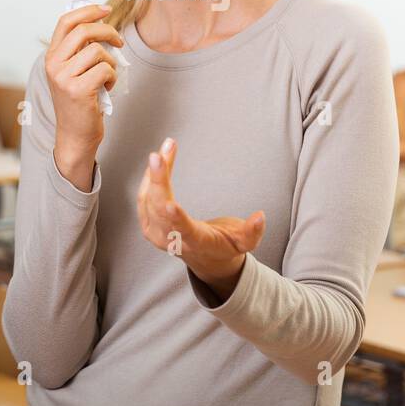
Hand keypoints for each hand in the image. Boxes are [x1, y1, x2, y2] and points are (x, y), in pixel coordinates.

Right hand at [46, 4, 122, 186]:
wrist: (75, 136)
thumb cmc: (80, 102)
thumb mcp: (74, 72)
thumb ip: (81, 50)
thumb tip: (101, 23)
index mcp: (51, 57)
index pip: (66, 21)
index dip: (88, 11)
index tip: (106, 9)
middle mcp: (53, 65)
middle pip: (84, 31)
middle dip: (108, 32)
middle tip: (119, 42)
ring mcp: (64, 78)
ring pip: (98, 52)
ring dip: (111, 63)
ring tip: (107, 77)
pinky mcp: (78, 90)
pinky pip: (106, 70)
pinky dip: (112, 78)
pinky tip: (106, 89)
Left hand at [136, 138, 264, 301]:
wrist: (206, 258)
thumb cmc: (224, 247)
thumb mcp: (243, 243)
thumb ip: (252, 233)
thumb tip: (260, 217)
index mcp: (195, 242)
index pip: (182, 231)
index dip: (176, 218)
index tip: (170, 204)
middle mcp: (170, 239)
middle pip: (159, 210)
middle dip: (158, 180)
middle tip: (160, 155)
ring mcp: (156, 232)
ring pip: (148, 200)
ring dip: (154, 172)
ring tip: (166, 147)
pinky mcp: (149, 223)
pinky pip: (144, 197)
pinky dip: (150, 176)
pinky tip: (159, 159)